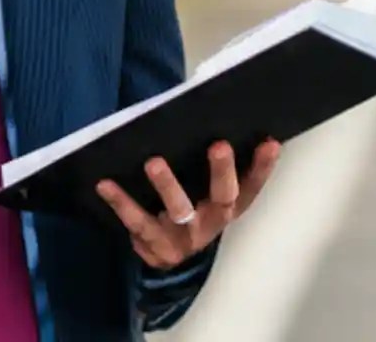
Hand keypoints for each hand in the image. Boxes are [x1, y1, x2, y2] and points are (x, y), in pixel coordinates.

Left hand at [96, 139, 281, 270]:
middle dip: (222, 171)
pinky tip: (106, 184)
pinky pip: (138, 222)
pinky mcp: (156, 246)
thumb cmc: (190, 210)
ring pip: (179, 210)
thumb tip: (203, 114)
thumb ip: (211, 166)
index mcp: (229, 206)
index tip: (270, 142)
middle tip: (218, 145)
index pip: (252, 185)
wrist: (171, 262)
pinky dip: (121, 202)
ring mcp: (185, 236)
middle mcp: (212, 222)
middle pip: (223, 196)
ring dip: (167, 185)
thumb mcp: (207, 193)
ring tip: (153, 163)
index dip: (263, 166)